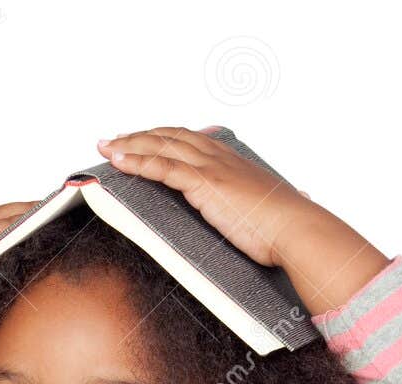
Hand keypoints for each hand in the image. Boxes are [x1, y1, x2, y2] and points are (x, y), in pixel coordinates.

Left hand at [96, 126, 309, 267]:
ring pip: (162, 145)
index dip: (162, 137)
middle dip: (138, 135)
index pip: (190, 139)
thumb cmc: (286, 229)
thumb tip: (288, 209)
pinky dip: (137, 161)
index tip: (142, 139)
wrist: (295, 230)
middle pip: (170, 135)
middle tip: (113, 139)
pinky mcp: (204, 184)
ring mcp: (211, 168)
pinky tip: (119, 161)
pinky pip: (162, 166)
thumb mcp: (271, 212)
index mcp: (232, 160)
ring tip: (106, 147)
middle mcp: (219, 156)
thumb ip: (267, 208)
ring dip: (129, 144)